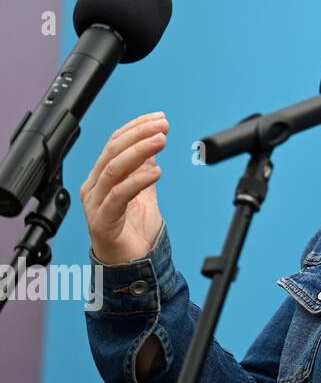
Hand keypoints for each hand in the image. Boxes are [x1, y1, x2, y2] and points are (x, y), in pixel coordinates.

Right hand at [80, 112, 168, 265]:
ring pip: (113, 169)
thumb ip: (144, 170)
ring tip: (161, 140)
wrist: (130, 265)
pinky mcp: (102, 221)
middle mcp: (95, 187)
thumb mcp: (144, 192)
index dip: (137, 127)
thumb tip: (152, 145)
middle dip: (139, 134)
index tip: (160, 117)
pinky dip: (138, 181)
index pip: (115, 142)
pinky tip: (156, 172)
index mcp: (103, 177)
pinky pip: (118, 196)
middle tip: (163, 125)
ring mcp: (96, 204)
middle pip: (113, 151)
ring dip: (139, 151)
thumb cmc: (133, 231)